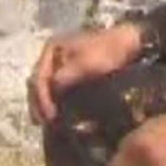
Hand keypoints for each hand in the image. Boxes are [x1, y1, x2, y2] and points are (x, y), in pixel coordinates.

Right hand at [27, 23, 144, 124]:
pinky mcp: (69, 69)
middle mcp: (51, 54)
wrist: (128, 43)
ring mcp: (59, 61)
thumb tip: (51, 94)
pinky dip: (53, 99)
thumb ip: (64, 78)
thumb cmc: (108, 51)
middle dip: (38, 103)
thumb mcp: (85, 64)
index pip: (39, 78)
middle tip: (42, 122)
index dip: (42, 99)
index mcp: (51, 48)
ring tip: (46, 120)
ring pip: (44, 85)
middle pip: (37, 82)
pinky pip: (56, 86)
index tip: (50, 116)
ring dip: (43, 102)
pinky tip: (56, 111)